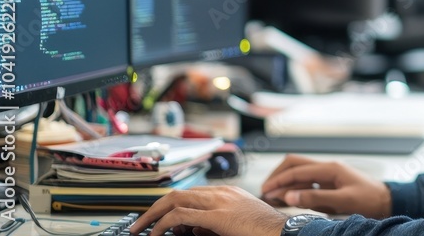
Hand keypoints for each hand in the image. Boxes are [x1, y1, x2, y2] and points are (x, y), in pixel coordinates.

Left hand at [130, 186, 291, 235]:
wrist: (283, 232)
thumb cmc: (264, 230)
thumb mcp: (234, 224)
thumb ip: (212, 223)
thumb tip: (192, 229)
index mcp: (227, 193)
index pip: (190, 193)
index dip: (169, 205)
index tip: (157, 217)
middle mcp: (222, 192)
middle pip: (178, 192)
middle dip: (154, 207)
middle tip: (139, 223)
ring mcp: (220, 202)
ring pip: (175, 199)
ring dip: (153, 214)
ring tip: (141, 229)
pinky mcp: (218, 215)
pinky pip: (182, 215)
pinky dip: (164, 224)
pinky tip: (156, 233)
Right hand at [260, 155, 391, 218]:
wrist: (385, 201)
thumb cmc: (370, 199)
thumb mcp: (343, 200)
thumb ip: (316, 198)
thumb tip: (291, 196)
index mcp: (330, 168)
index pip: (297, 169)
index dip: (279, 180)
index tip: (266, 191)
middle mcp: (327, 168)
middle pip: (295, 164)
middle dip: (278, 176)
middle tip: (265, 192)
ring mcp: (328, 176)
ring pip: (299, 174)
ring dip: (284, 183)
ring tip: (271, 196)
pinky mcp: (329, 185)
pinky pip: (306, 184)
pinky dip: (294, 189)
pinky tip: (287, 198)